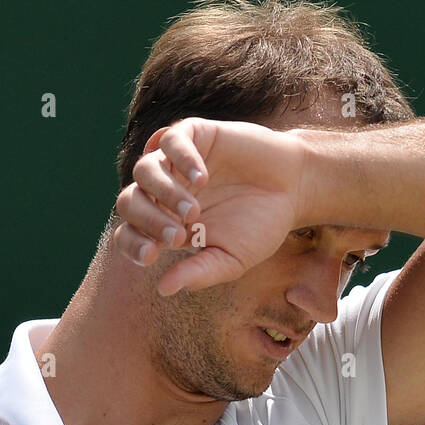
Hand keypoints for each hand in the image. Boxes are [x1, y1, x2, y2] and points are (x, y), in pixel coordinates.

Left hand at [114, 117, 306, 295]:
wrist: (294, 189)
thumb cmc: (260, 227)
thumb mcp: (230, 258)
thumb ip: (198, 272)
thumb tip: (163, 289)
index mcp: (166, 223)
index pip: (130, 232)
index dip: (132, 245)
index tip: (151, 257)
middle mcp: (165, 192)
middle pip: (129, 201)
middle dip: (148, 222)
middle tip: (178, 237)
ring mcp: (177, 162)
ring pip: (144, 169)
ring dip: (163, 193)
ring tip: (192, 212)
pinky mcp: (196, 135)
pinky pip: (171, 139)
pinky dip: (181, 159)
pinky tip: (203, 179)